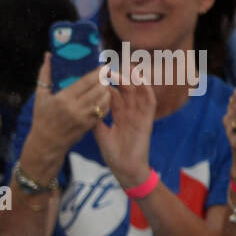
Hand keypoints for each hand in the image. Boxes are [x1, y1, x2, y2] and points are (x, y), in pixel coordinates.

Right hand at [25, 54, 112, 161]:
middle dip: (104, 81)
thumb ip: (45, 75)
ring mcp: (83, 118)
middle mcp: (74, 108)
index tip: (103, 67)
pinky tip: (103, 99)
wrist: (46, 143)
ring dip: (107, 92)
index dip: (98, 73)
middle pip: (98, 89)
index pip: (86, 82)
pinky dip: (106, 103)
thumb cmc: (41, 118)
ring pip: (103, 100)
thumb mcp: (40, 96)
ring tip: (105, 86)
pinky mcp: (88, 126)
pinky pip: (103, 111)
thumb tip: (47, 55)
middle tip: (105, 76)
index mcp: (63, 99)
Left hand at [92, 67, 155, 189]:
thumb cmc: (114, 154)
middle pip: (126, 89)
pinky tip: (141, 80)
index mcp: (119, 115)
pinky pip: (149, 102)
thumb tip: (86, 106)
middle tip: (109, 66)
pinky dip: (146, 90)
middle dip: (119, 76)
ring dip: (133, 79)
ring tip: (125, 67)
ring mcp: (139, 115)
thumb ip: (96, 119)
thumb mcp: (101, 133)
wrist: (126, 169)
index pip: (113, 95)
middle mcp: (129, 112)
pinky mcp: (147, 120)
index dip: (106, 84)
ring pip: (138, 92)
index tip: (97, 73)